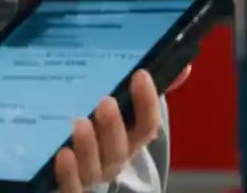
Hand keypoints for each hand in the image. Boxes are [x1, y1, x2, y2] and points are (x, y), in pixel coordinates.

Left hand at [53, 67, 190, 192]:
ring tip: (80, 123)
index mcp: (130, 140)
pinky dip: (68, 174)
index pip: (147, 125)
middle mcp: (113, 160)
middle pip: (120, 149)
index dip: (147, 102)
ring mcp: (91, 175)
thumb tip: (184, 66)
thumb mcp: (120, 108)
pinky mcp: (70, 185)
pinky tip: (62, 155)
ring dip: (89, 147)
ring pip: (95, 168)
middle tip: (106, 102)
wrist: (72, 166)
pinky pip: (73, 187)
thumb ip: (146, 91)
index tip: (141, 75)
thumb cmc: (98, 131)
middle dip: (114, 126)